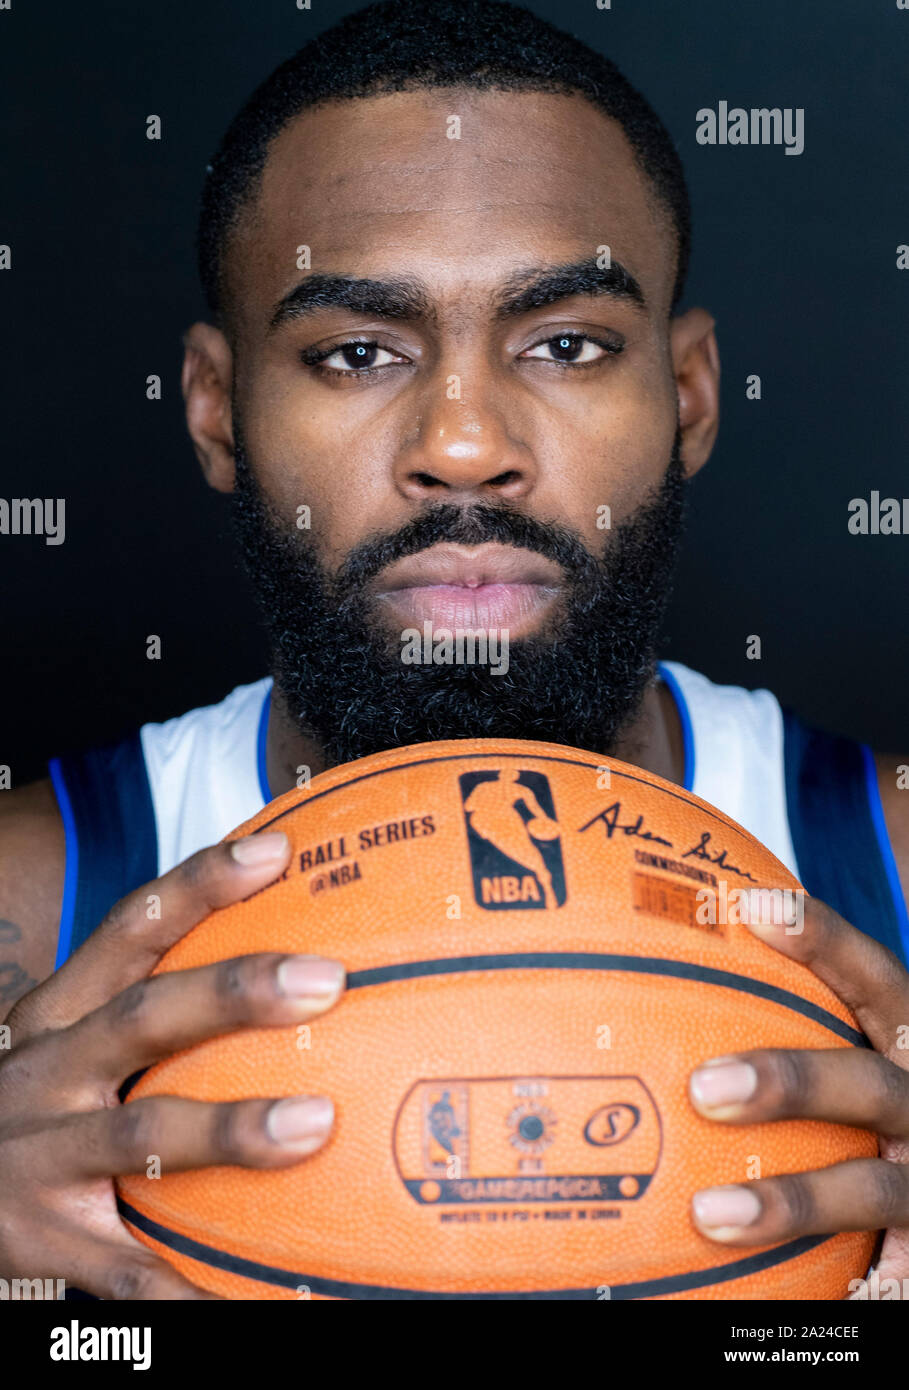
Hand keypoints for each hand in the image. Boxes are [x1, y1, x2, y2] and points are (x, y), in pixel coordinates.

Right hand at [0, 832, 344, 1299]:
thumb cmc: (38, 1101)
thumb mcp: (69, 1036)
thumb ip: (153, 999)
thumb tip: (289, 956)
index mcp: (61, 1013)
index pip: (130, 928)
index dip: (200, 885)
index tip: (276, 853)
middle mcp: (49, 1072)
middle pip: (142, 1018)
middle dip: (231, 992)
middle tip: (325, 978)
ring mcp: (45, 1158)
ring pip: (140, 1135)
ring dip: (228, 1129)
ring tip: (316, 1124)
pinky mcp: (51, 1243)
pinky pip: (134, 1268)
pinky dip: (196, 1281)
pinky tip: (279, 1293)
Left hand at [687, 895, 908, 1294]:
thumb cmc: (862, 1113)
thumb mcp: (849, 1055)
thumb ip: (778, 1018)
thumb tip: (637, 978)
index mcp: (907, 1043)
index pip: (874, 977)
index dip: (824, 939)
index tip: (752, 907)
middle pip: (869, 1084)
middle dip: (792, 1079)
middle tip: (702, 1086)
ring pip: (875, 1191)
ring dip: (792, 1203)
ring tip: (706, 1215)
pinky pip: (887, 1279)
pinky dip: (842, 1290)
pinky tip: (765, 1297)